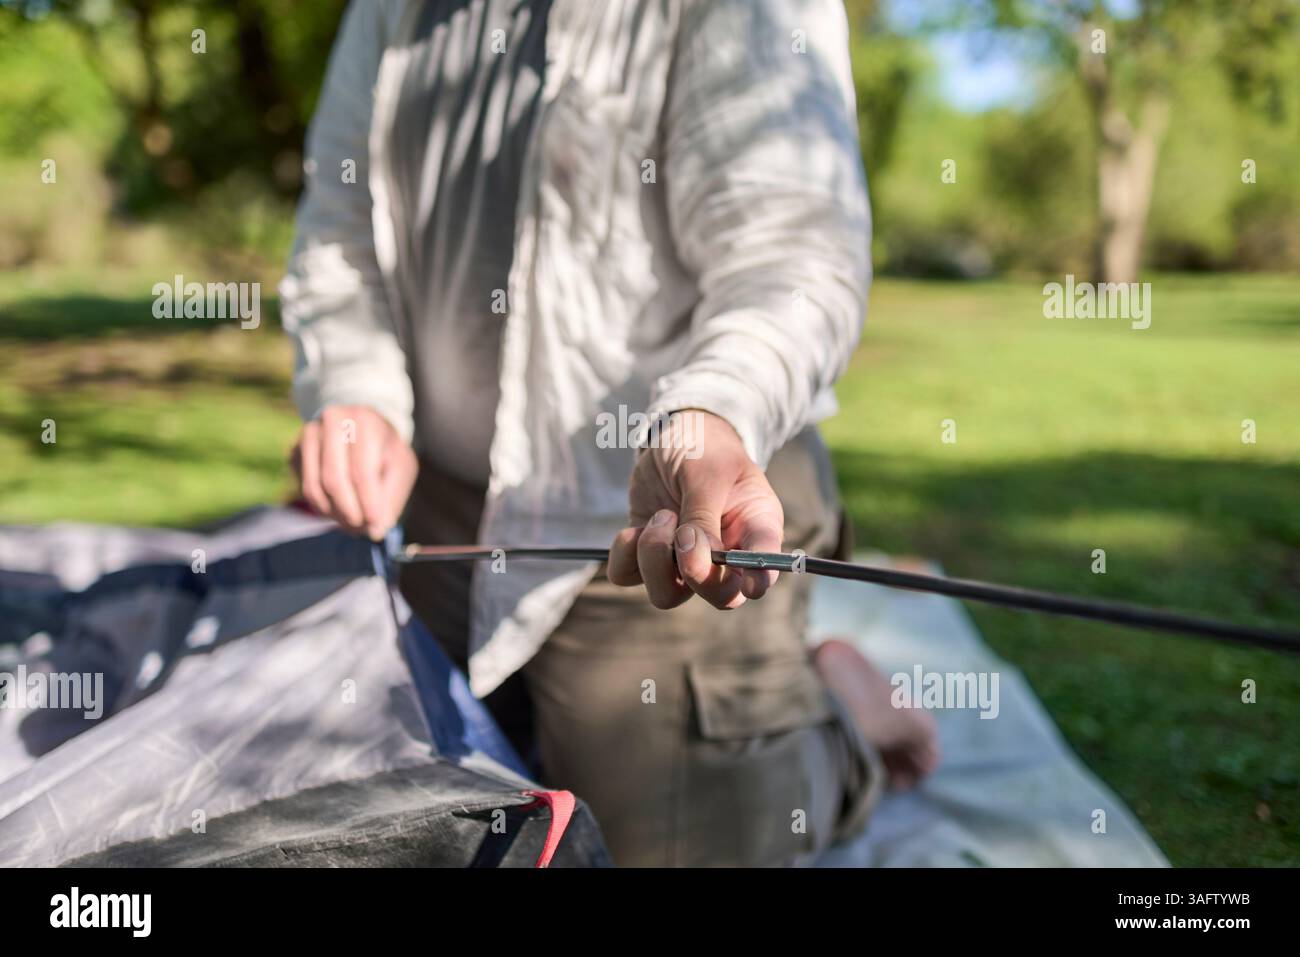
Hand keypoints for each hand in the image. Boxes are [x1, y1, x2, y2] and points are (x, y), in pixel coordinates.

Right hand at [291, 405, 417, 540]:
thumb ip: (391, 496)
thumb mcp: (400, 465)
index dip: (368, 502)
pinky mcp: (296, 449)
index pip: (361, 470)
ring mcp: (309, 435)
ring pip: (314, 487)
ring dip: (334, 514)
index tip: (374, 524)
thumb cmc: (384, 447)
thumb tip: (375, 530)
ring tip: (353, 522)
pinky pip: (305, 488)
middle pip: (333, 480)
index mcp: (364, 422)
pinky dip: (322, 507)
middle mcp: (332, 422)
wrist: (360, 422)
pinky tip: (339, 509)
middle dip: (349, 512)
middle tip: (362, 527)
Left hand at [608, 410, 783, 609]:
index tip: (747, 583)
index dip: (757, 583)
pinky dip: (626, 555)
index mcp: (754, 531)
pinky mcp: (649, 555)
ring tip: (662, 517)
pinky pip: (629, 576)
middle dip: (696, 574)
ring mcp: (684, 559)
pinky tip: (636, 527)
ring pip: (667, 596)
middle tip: (685, 535)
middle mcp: (724, 555)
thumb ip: (703, 514)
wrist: (674, 435)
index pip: (764, 571)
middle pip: (719, 598)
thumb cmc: (705, 449)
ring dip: (655, 560)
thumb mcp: (708, 473)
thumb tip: (696, 558)